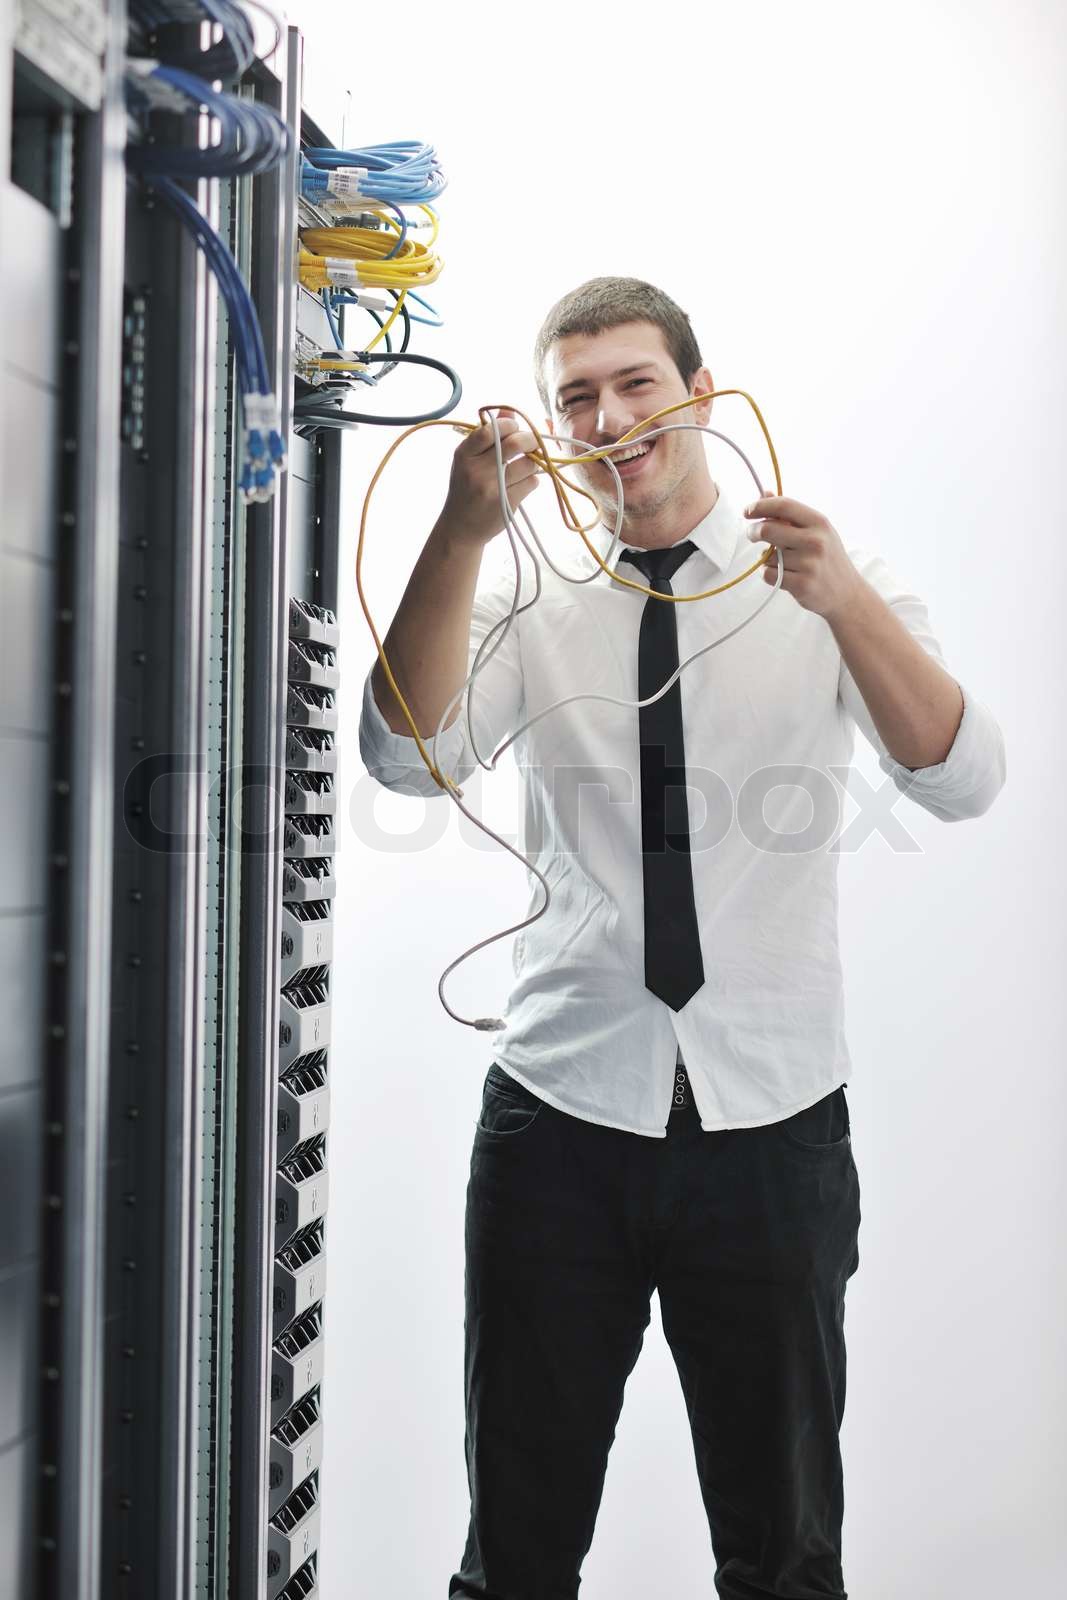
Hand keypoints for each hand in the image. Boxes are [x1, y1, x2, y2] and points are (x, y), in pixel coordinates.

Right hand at [438, 406, 541, 547]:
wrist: (460, 528)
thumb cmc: (467, 488)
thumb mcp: (470, 460)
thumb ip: (489, 435)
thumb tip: (511, 411)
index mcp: (464, 454)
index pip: (492, 429)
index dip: (510, 424)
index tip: (516, 429)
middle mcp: (476, 470)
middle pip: (516, 443)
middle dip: (532, 439)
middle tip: (534, 443)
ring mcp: (492, 488)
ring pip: (528, 463)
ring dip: (534, 463)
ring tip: (526, 467)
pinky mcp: (506, 503)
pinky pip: (532, 482)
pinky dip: (532, 480)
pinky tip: (521, 485)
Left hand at [743, 494, 863, 622]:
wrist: (847, 593)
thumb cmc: (828, 558)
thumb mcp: (817, 531)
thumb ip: (790, 514)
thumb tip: (764, 494)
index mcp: (819, 522)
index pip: (783, 506)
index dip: (760, 506)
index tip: (747, 510)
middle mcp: (815, 541)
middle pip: (768, 529)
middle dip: (753, 531)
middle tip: (752, 534)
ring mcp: (809, 564)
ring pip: (767, 556)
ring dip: (767, 559)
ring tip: (785, 563)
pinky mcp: (801, 584)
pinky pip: (768, 574)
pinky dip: (769, 574)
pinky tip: (784, 575)